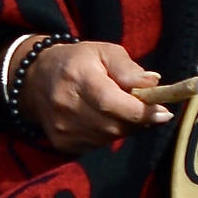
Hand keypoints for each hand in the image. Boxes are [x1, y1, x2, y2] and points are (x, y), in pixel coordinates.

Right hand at [16, 40, 173, 153]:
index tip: (163, 112)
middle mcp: (67, 105)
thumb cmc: (77, 61)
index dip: (140, 111)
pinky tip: (103, 119)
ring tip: (121, 110)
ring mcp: (62, 127)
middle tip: (146, 108)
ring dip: (123, 127)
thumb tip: (153, 83)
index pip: (111, 102)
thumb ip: (127, 67)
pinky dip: (108, 134)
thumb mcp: (102, 51)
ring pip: (108, 138)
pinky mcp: (61, 143)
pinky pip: (97, 145)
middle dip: (136, 119)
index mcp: (78, 77)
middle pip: (114, 125)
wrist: (35, 79)